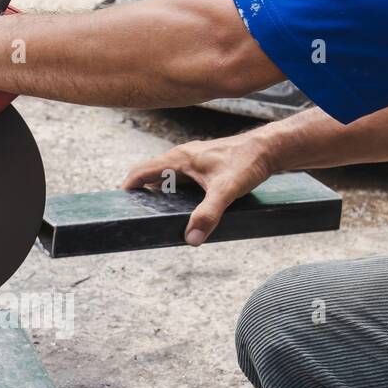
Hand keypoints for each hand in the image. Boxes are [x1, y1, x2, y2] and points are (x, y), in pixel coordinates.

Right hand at [122, 132, 278, 244]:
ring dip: (158, 193)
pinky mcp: (203, 166)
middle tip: (136, 215)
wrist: (269, 149)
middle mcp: (182, 157)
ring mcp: (192, 161)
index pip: (141, 171)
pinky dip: (173, 192)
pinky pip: (179, 179)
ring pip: (166, 178)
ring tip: (155, 214)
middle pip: (150, 175)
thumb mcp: (226, 191)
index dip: (128, 187)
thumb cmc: (247, 162)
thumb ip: (208, 215)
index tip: (119, 204)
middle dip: (141, 193)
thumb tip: (191, 238)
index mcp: (179, 159)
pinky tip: (182, 207)